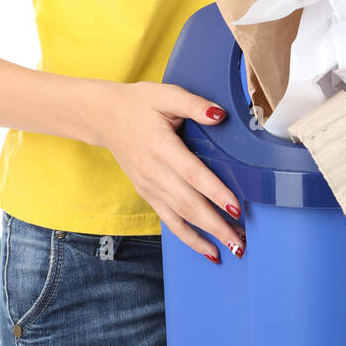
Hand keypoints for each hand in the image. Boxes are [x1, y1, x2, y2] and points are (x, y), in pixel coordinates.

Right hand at [79, 80, 245, 262]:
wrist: (105, 117)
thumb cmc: (139, 104)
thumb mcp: (166, 94)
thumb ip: (194, 105)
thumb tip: (219, 115)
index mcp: (161, 146)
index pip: (193, 174)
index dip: (215, 192)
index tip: (236, 207)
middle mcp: (154, 172)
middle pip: (189, 204)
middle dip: (216, 225)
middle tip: (241, 241)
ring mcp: (150, 187)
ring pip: (181, 218)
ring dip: (207, 236)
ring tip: (233, 248)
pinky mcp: (148, 195)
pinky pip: (170, 222)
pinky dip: (189, 239)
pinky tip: (208, 250)